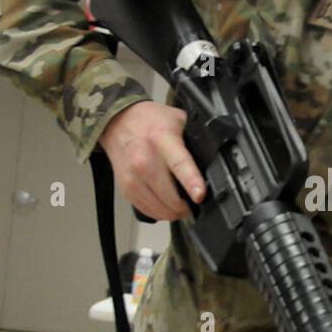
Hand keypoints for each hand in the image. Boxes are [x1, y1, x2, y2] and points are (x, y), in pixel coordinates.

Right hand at [99, 101, 206, 222]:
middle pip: (170, 196)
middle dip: (187, 205)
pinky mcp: (126, 188)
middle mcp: (144, 161)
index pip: (179, 164)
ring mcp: (133, 177)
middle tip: (193, 202)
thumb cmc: (148, 121)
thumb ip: (195, 137)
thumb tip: (213, 155)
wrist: (118, 122)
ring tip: (180, 204)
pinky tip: (165, 203)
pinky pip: (147, 210)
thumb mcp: (178, 119)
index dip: (191, 182)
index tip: (200, 195)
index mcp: (162, 140)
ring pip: (160, 209)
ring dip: (174, 211)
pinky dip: (159, 212)